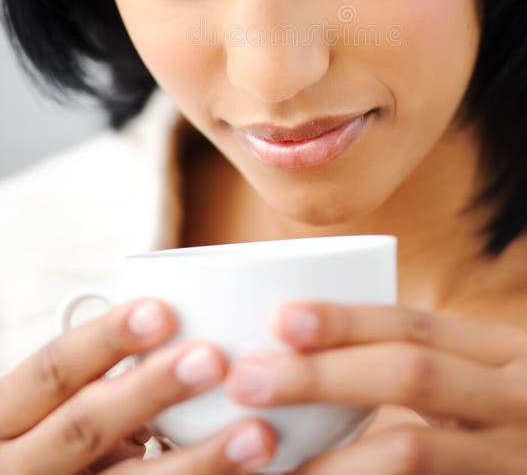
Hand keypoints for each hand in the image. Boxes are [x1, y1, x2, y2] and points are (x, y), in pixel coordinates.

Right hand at [0, 298, 276, 473]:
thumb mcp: (50, 412)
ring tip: (259, 435)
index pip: (53, 369)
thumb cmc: (50, 445)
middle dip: (152, 391)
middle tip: (215, 359)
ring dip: (199, 462)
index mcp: (8, 418)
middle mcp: (19, 467)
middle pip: (85, 426)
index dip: (106, 338)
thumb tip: (183, 317)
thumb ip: (93, 378)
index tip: (164, 310)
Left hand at [224, 301, 526, 473]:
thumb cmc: (524, 437)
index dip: (345, 319)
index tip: (280, 319)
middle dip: (323, 373)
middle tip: (250, 379)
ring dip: (334, 457)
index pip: (417, 323)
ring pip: (413, 449)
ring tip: (275, 462)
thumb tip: (315, 352)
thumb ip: (429, 367)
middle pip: (411, 372)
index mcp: (511, 351)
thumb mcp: (492, 388)